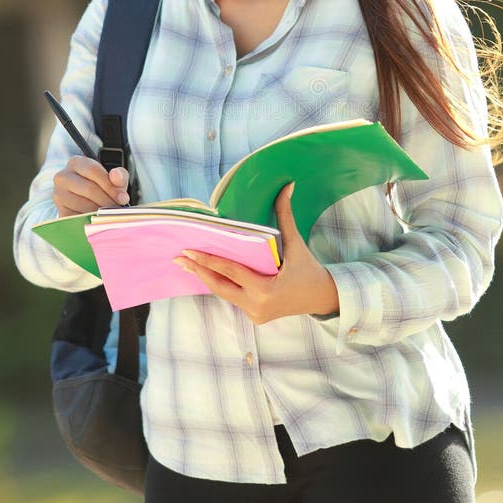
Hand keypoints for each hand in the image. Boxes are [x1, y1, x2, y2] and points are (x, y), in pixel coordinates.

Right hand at [53, 157, 129, 216]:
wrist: (88, 201)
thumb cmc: (101, 186)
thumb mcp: (113, 178)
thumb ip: (119, 175)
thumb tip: (116, 176)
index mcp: (75, 163)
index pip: (93, 170)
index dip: (110, 185)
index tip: (123, 198)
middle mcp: (62, 177)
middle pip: (89, 189)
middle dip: (108, 200)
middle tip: (119, 208)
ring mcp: (59, 195)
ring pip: (84, 205)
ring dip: (100, 212)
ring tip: (110, 213)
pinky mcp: (60, 211)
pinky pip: (78, 218)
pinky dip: (91, 220)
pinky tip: (99, 219)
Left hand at [173, 182, 339, 323]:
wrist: (324, 298)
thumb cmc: (309, 269)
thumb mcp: (297, 244)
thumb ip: (286, 216)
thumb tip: (287, 186)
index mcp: (265, 290)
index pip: (230, 271)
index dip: (208, 260)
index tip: (189, 252)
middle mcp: (257, 306)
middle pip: (220, 287)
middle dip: (198, 271)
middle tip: (179, 258)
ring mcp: (255, 314)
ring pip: (224, 294)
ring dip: (207, 278)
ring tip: (188, 265)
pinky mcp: (255, 317)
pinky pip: (234, 298)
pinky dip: (222, 284)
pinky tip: (208, 273)